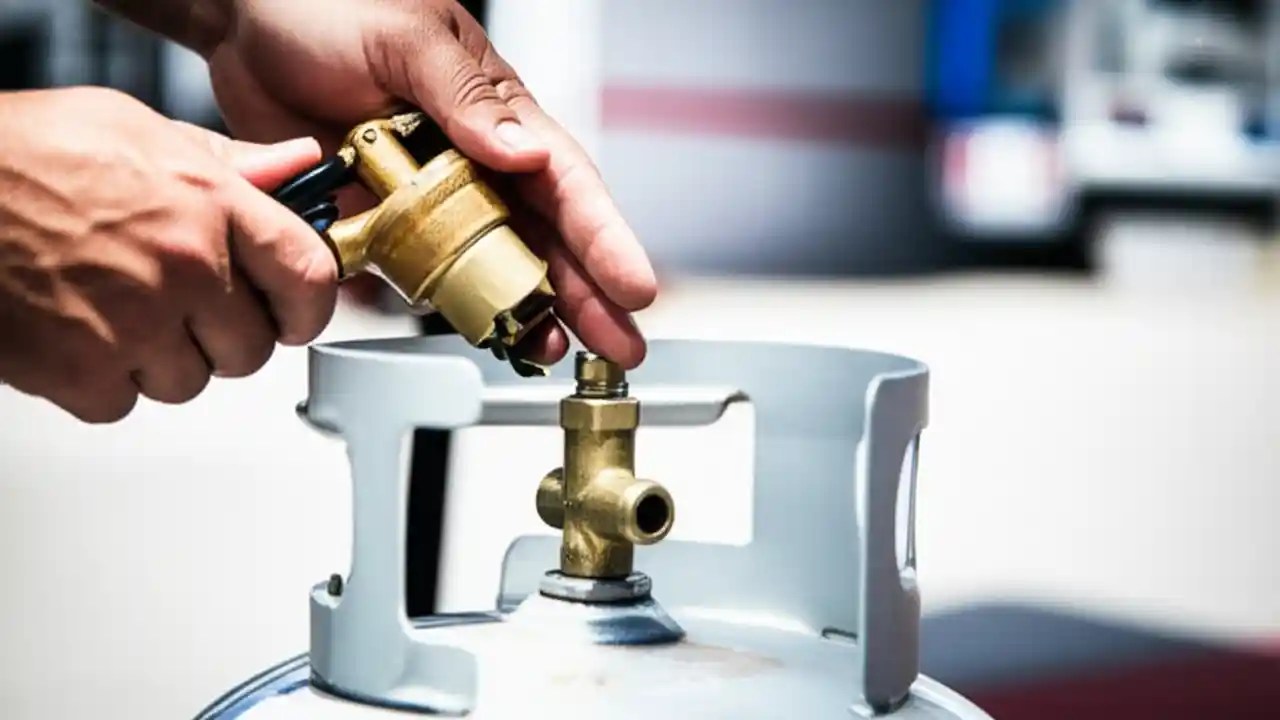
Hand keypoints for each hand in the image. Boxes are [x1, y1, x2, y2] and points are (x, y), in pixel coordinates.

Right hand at [0, 87, 333, 422]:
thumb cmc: (24, 153)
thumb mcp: (138, 130)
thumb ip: (228, 162)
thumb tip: (295, 169)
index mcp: (211, 206)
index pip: (311, 279)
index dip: (308, 305)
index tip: (295, 311)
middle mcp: (183, 269)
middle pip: (252, 349)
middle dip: (224, 335)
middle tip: (187, 307)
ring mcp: (134, 326)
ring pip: (190, 381)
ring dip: (163, 359)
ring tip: (121, 309)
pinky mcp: (79, 372)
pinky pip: (125, 402)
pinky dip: (104, 381)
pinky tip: (81, 331)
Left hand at [205, 0, 656, 367]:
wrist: (245, 24)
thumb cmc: (331, 5)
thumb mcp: (407, 37)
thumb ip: (464, 98)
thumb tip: (520, 153)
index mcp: (498, 113)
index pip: (567, 181)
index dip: (604, 237)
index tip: (632, 287)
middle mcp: (475, 161)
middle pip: (544, 239)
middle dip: (586, 295)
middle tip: (621, 346)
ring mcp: (430, 198)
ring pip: (490, 266)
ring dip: (521, 311)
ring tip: (546, 351)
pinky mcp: (383, 222)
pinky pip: (419, 273)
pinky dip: (440, 304)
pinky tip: (467, 331)